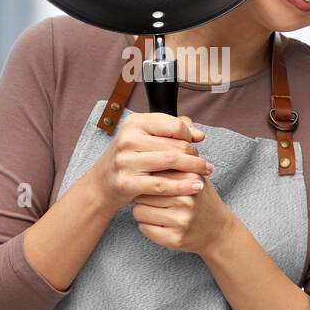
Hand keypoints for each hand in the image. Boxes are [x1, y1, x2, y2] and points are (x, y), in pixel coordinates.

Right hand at [88, 113, 213, 213]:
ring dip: (194, 169)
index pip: (174, 125)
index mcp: (134, 123)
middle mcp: (128, 139)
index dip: (190, 135)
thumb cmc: (131, 158)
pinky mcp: (128, 183)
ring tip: (206, 173)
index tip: (198, 143)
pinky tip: (196, 186)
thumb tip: (198, 135)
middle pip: (175, 144)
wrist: (103, 183)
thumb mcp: (145, 137)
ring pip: (171, 162)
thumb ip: (172, 130)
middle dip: (194, 155)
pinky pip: (162, 184)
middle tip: (205, 164)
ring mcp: (126, 161)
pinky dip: (183, 186)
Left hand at [132, 117, 232, 254]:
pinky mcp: (174, 239)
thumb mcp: (196, 168)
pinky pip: (144, 228)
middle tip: (147, 190)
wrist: (216, 230)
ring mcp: (182, 220)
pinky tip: (157, 220)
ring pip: (139, 210)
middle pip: (144, 188)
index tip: (148, 173)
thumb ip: (185, 143)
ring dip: (142, 207)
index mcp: (191, 177)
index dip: (147, 171)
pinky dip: (146, 224)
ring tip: (154, 206)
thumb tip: (180, 121)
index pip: (154, 168)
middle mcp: (188, 198)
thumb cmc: (200, 195)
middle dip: (142, 189)